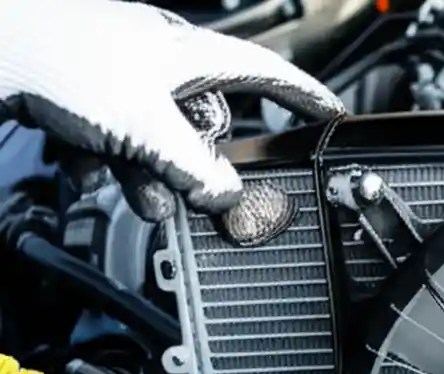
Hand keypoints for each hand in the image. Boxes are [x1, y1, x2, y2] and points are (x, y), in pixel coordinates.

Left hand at [0, 0, 343, 220]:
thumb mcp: (147, 128)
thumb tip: (228, 197)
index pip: (267, 74)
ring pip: (154, 140)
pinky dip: (103, 161)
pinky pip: (112, 140)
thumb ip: (197, 170)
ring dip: (144, 173)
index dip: (305, 99)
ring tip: (131, 187)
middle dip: (192, 168)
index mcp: (191, 54)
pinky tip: (88, 166)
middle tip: (189, 196)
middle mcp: (160, 62)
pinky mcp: (81, 94)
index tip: (332, 120)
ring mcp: (119, 76)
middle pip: (204, 127)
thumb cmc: (61, 59)